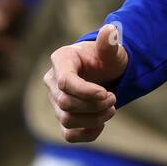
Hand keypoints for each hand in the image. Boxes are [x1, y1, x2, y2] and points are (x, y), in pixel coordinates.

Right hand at [44, 24, 127, 142]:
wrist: (107, 71)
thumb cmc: (106, 58)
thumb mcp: (111, 49)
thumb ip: (109, 43)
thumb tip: (110, 30)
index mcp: (61, 60)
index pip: (65, 82)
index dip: (86, 92)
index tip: (106, 93)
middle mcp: (52, 81)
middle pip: (65, 103)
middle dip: (93, 105)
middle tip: (114, 99)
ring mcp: (55, 101)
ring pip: (67, 120)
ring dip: (93, 119)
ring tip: (112, 109)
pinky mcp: (63, 117)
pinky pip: (69, 135)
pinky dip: (87, 134)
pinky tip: (101, 124)